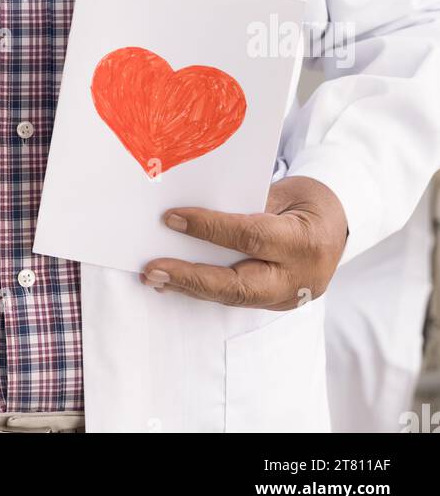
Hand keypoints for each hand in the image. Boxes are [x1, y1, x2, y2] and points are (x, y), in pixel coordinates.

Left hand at [140, 176, 347, 309]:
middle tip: (153, 270)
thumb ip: (249, 205)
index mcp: (303, 241)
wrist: (342, 224)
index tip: (171, 219)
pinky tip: (178, 283)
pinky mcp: (279, 304)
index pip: (249, 236)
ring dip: (191, 288)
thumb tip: (198, 210)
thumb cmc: (309, 199)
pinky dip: (207, 290)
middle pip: (239, 285)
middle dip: (192, 278)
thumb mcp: (285, 191)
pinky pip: (238, 299)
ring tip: (155, 278)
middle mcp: (298, 276)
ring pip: (234, 298)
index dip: (208, 228)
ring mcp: (290, 296)